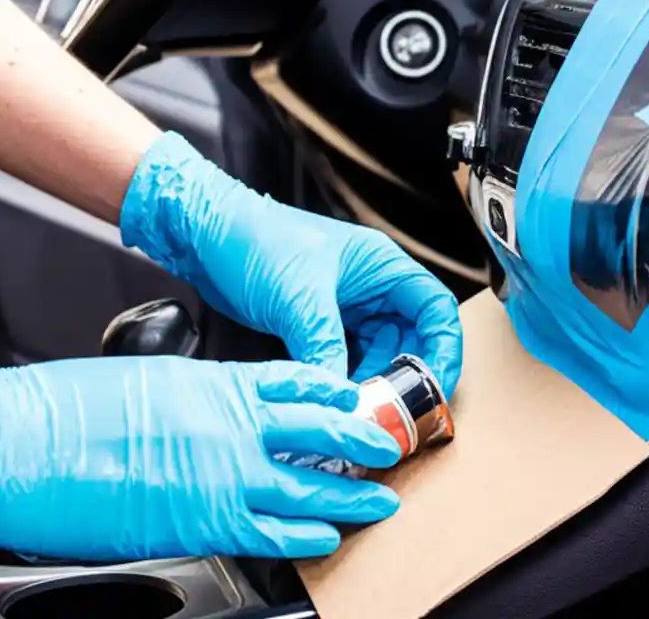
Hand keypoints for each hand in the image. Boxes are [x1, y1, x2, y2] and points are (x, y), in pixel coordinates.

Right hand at [0, 352, 402, 560]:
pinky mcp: (203, 521)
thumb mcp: (142, 380)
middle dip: (362, 442)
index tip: (359, 401)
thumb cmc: (63, 408)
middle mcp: (229, 423)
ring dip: (352, 496)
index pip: (294, 384)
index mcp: (211, 381)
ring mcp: (221, 473)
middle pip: (319, 431)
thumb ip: (190, 396)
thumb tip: (212, 411)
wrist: (16, 443)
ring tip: (381, 501)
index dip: (334, 395)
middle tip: (391, 449)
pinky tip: (327, 537)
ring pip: (311, 486)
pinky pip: (273, 529)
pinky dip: (308, 534)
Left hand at [120, 132, 463, 393]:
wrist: (204, 235)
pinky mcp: (319, 326)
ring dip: (373, 385)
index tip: (435, 388)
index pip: (435, 309)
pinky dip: (346, 383)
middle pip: (411, 341)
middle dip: (405, 378)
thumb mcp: (298, 297)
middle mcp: (371, 288)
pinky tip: (337, 404)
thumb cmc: (253, 239)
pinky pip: (346, 361)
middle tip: (394, 413)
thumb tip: (342, 397)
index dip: (444, 350)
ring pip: (378, 356)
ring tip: (362, 414)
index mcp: (381, 266)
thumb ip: (324, 347)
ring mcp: (345, 309)